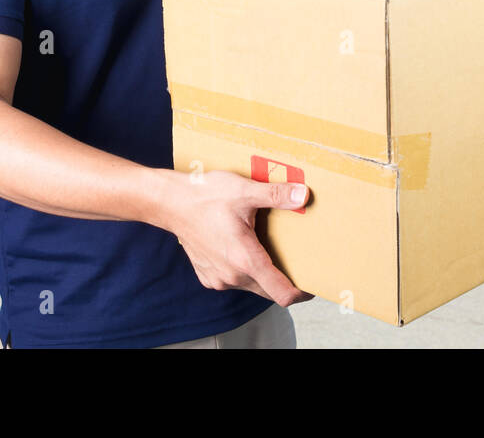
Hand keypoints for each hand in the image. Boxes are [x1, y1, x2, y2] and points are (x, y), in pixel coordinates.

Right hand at [161, 169, 313, 305]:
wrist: (169, 203)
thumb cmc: (205, 196)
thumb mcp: (245, 190)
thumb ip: (276, 195)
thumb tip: (304, 195)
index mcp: (245, 260)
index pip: (282, 293)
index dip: (302, 292)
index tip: (313, 284)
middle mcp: (232, 276)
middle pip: (270, 291)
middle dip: (286, 281)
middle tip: (300, 262)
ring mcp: (219, 279)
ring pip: (252, 285)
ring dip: (265, 273)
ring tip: (275, 251)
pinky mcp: (209, 275)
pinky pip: (235, 281)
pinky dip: (246, 270)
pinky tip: (249, 248)